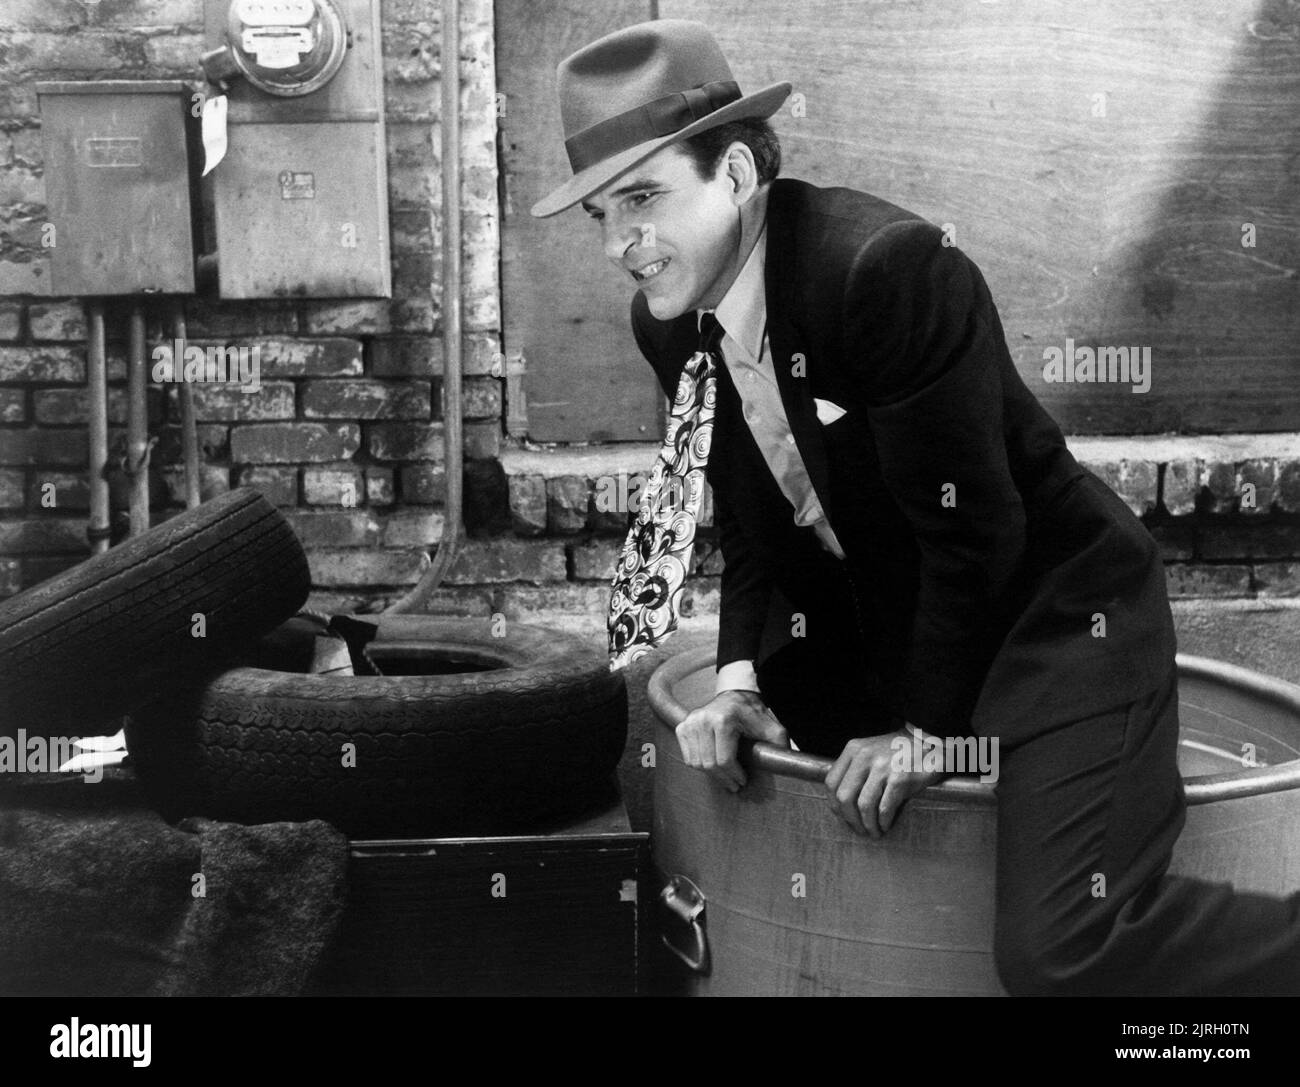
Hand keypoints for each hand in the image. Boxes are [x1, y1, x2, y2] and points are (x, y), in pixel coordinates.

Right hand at [675, 689, 789, 792]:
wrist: (736, 696)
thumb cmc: (754, 715)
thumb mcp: (773, 729)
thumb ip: (780, 746)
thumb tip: (787, 767)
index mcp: (723, 720)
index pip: (723, 760)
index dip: (734, 775)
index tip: (743, 781)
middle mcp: (703, 719)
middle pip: (708, 764)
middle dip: (723, 779)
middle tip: (735, 785)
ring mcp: (690, 722)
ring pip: (696, 763)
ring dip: (711, 775)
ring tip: (725, 777)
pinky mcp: (682, 727)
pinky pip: (688, 757)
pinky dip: (700, 766)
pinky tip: (713, 765)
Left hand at [824, 727, 947, 838]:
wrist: (928, 741)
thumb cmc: (895, 753)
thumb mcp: (868, 752)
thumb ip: (853, 770)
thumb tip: (840, 804)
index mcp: (853, 750)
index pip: (831, 783)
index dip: (834, 805)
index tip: (844, 817)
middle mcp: (864, 756)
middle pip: (844, 797)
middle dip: (850, 819)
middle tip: (859, 830)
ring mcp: (882, 767)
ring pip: (864, 805)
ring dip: (868, 825)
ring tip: (874, 832)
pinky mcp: (900, 778)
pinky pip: (885, 808)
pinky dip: (883, 822)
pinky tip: (886, 826)